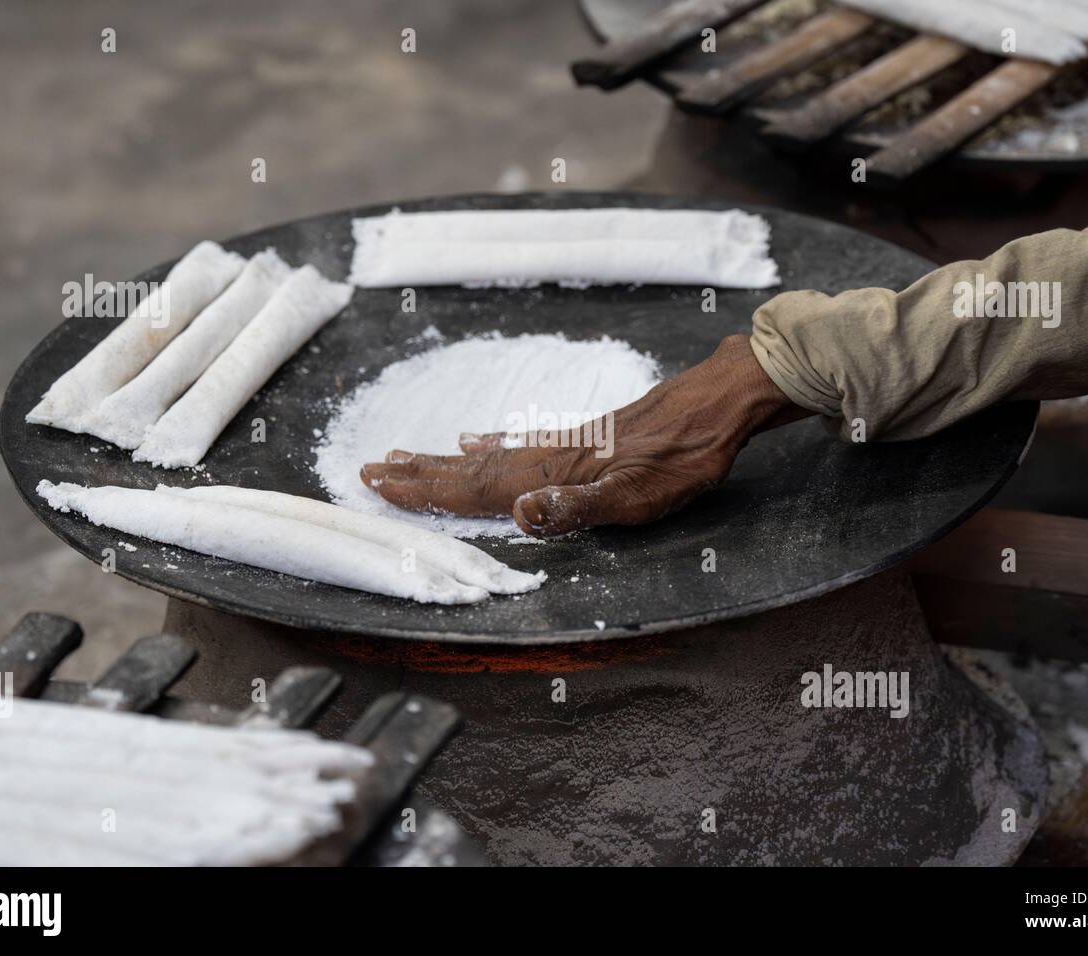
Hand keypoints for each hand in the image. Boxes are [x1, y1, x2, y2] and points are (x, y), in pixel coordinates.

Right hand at [360, 334, 811, 536]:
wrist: (717, 404)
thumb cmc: (683, 458)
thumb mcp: (638, 495)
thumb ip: (577, 507)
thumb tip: (521, 514)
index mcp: (554, 475)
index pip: (477, 488)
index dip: (427, 490)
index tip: (378, 484)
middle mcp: (549, 457)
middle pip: (471, 471)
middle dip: (420, 475)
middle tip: (369, 470)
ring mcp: (564, 444)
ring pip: (489, 457)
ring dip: (443, 462)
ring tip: (405, 457)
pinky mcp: (584, 437)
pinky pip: (520, 443)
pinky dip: (490, 445)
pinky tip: (476, 440)